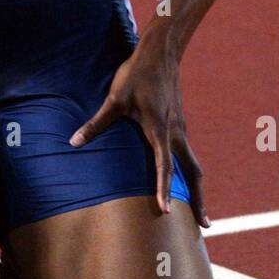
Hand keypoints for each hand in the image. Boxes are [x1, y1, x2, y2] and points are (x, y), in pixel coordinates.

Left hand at [69, 24, 208, 228]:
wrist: (160, 53)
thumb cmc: (136, 75)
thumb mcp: (114, 99)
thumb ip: (97, 123)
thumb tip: (74, 142)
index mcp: (161, 131)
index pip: (165, 167)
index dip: (164, 190)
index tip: (165, 211)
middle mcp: (176, 134)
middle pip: (193, 173)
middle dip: (199, 200)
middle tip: (205, 225)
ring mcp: (181, 129)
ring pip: (193, 164)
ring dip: (197, 188)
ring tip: (198, 211)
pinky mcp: (179, 124)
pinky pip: (188, 154)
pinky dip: (190, 172)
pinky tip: (183, 180)